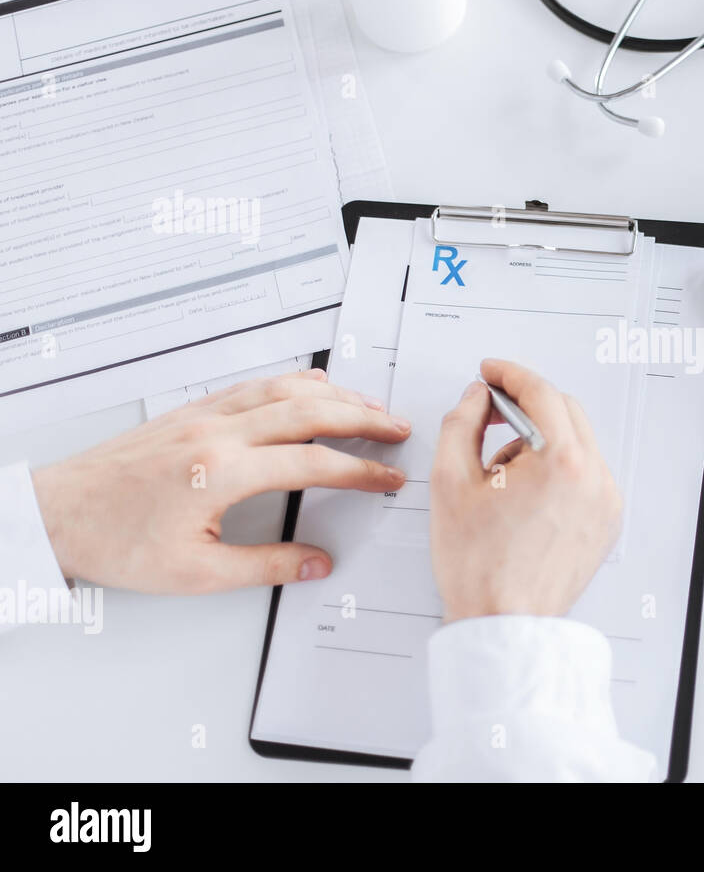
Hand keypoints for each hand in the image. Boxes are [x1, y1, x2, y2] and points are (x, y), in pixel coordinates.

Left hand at [31, 370, 409, 592]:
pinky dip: (292, 382)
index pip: (315, 463)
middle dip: (363, 417)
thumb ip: (266, 566)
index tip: (387, 479)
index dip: (361, 471)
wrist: (56, 513)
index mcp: (221, 472)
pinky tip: (308, 386)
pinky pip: (254, 385)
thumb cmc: (113, 540)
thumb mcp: (196, 572)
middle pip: (310, 411)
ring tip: (367, 404)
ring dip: (334, 393)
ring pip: (284, 387)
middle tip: (397, 427)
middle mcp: (216, 433)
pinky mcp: (190, 411)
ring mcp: (203, 415)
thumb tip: (315, 564)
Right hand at [429, 359, 621, 623]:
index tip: (491, 373)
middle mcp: (594, 478)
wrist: (504, 623)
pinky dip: (557, 470)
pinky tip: (523, 498)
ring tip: (501, 479)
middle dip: (526, 406)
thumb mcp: (450, 481)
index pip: (541, 393)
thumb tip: (477, 398)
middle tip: (489, 415)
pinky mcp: (607, 521)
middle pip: (565, 411)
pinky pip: (585, 474)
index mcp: (561, 462)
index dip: (510, 375)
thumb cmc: (479, 567)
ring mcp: (606, 501)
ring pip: (576, 442)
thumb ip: (462, 423)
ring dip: (540, 441)